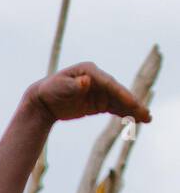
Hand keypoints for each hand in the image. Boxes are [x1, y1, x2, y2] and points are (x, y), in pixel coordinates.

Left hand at [25, 62, 150, 124]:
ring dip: (133, 110)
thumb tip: (86, 82)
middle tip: (145, 113)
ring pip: (120, 101)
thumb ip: (73, 85)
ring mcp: (101, 92)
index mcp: (90, 71)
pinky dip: (125, 114)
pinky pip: (115, 108)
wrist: (44, 100)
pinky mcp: (99, 103)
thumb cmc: (50, 90)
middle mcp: (99, 80)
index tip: (131, 103)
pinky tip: (137, 121)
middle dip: (132, 103)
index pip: (109, 83)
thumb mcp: (58, 86)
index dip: (121, 94)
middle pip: (119, 92)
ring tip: (147, 118)